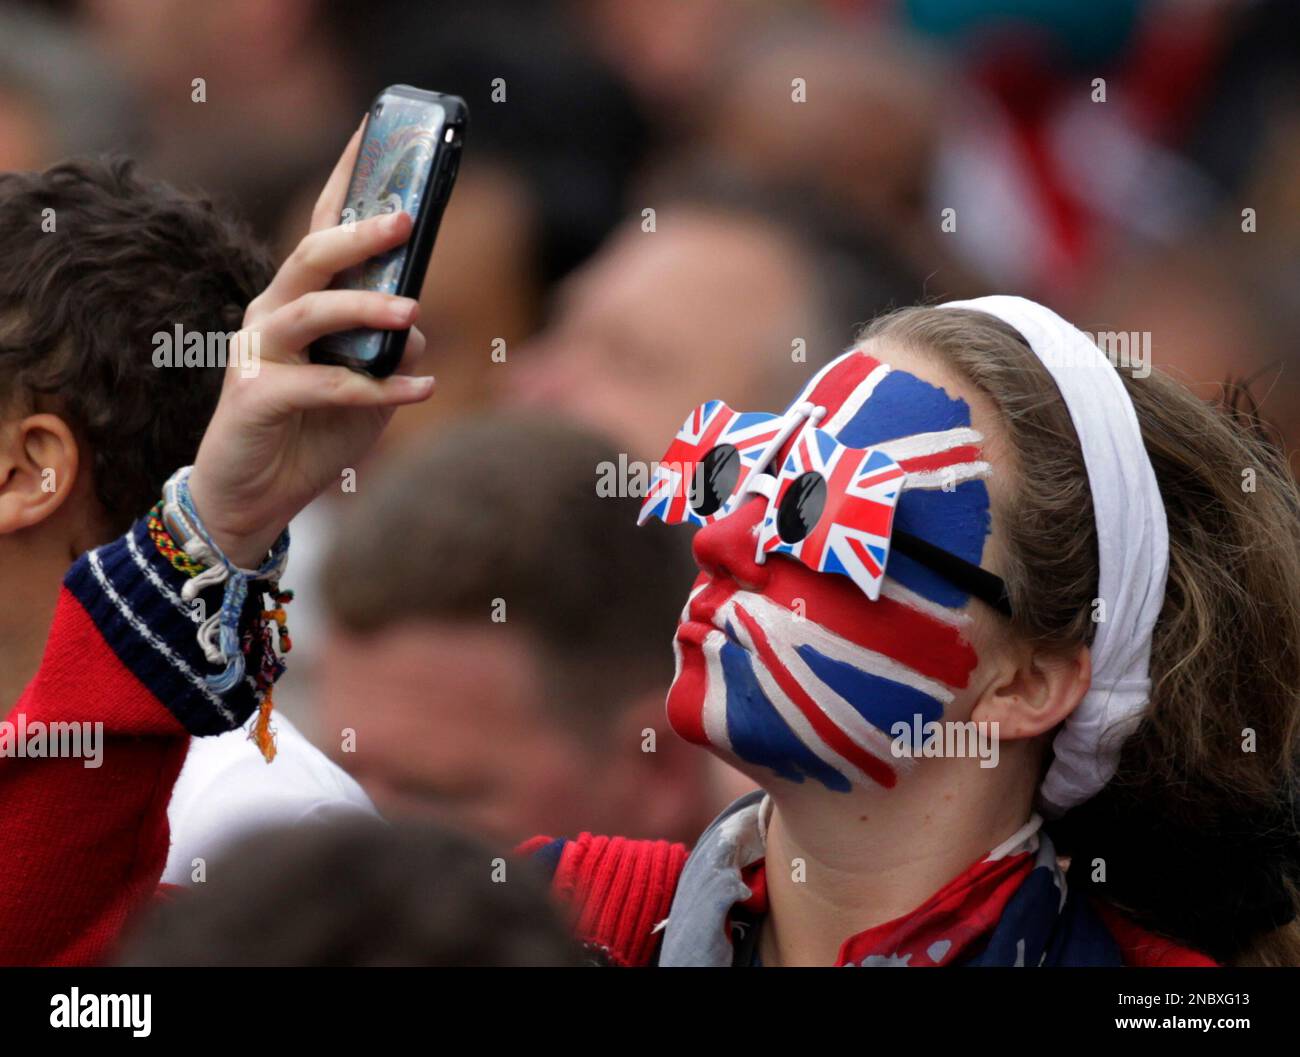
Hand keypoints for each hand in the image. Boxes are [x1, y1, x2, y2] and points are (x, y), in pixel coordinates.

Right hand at [189, 122, 435, 567]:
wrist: (254, 499)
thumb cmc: (310, 433)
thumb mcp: (365, 390)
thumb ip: (389, 355)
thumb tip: (417, 326)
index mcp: (297, 302)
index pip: (320, 232)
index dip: (345, 182)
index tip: (375, 132)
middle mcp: (271, 316)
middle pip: (309, 257)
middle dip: (357, 234)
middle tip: (405, 219)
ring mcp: (258, 355)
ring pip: (309, 311)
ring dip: (364, 309)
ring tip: (410, 310)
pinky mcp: (256, 398)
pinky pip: (324, 385)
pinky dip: (377, 389)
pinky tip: (423, 390)